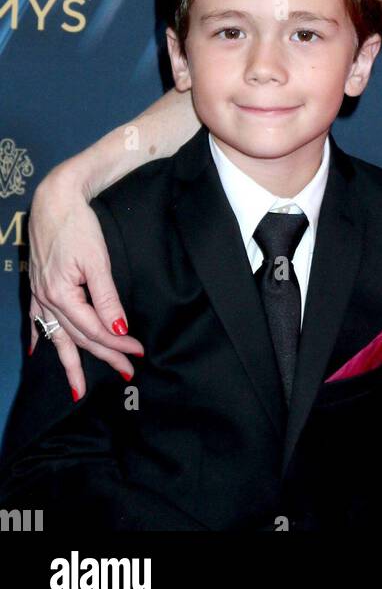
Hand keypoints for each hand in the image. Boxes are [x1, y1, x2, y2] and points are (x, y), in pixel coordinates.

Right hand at [28, 167, 143, 397]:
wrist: (54, 199)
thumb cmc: (78, 224)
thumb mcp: (97, 259)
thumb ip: (107, 297)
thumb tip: (118, 328)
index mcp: (62, 294)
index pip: (94, 329)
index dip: (117, 344)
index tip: (138, 352)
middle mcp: (47, 299)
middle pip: (79, 337)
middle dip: (102, 356)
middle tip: (125, 372)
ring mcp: (39, 293)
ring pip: (57, 335)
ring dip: (70, 361)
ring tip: (78, 389)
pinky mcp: (38, 285)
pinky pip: (36, 319)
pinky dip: (40, 336)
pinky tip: (39, 352)